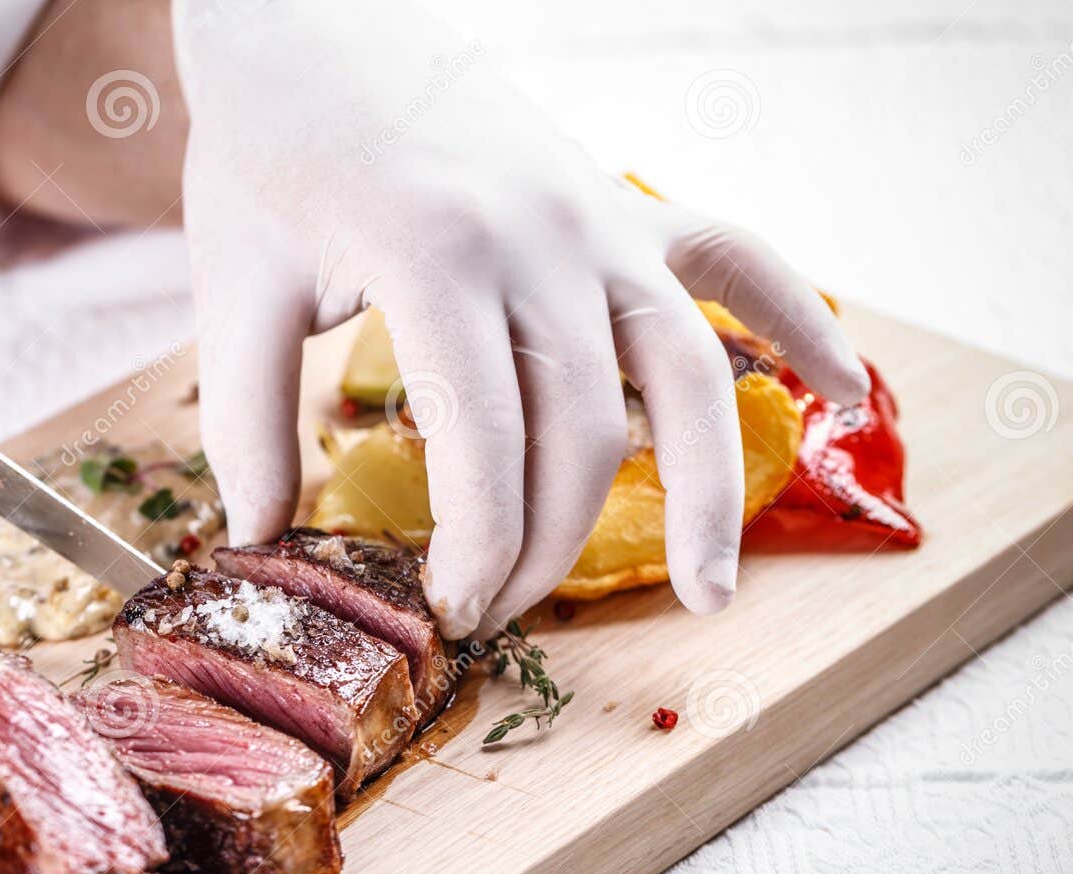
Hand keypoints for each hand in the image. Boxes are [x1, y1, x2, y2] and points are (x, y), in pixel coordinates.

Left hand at [175, 0, 868, 637]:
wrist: (320, 25)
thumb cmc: (272, 154)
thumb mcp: (234, 284)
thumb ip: (247, 420)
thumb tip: (261, 537)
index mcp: (435, 260)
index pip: (485, 445)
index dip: (475, 547)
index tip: (449, 605)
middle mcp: (541, 240)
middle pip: (580, 433)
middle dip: (544, 548)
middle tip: (494, 612)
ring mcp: (597, 218)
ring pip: (685, 371)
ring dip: (705, 491)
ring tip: (709, 595)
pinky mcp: (620, 204)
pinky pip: (732, 258)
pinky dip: (796, 318)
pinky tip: (843, 385)